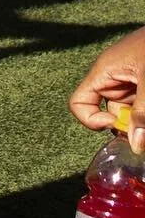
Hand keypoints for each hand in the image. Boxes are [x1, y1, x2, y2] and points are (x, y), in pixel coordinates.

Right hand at [69, 28, 144, 149]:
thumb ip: (141, 111)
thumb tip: (135, 145)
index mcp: (104, 72)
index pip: (79, 103)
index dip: (92, 119)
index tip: (118, 125)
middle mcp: (113, 78)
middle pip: (108, 111)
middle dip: (126, 124)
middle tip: (144, 129)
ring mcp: (130, 80)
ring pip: (128, 110)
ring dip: (140, 120)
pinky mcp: (143, 81)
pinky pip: (140, 104)